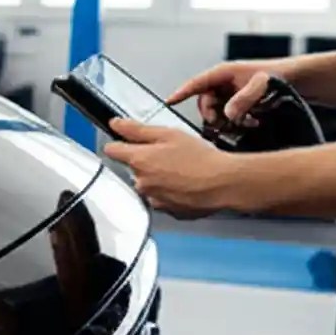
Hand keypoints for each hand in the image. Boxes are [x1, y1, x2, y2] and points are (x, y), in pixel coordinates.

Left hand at [103, 117, 239, 219]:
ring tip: (181, 170)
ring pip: (148, 184)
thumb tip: (115, 124)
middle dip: (146, 161)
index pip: (112, 150)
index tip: (129, 140)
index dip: (120, 143)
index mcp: (138, 161)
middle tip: (170, 153)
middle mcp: (141, 182)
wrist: (223, 184)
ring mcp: (153, 198)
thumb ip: (137, 129)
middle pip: (133, 168)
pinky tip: (186, 184)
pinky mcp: (167, 210)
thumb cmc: (199, 157)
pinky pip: (162, 198)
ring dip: (158, 177)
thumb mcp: (168, 134)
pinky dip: (170, 192)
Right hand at [168, 61, 288, 129]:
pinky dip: (237, 122)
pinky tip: (251, 123)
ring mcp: (231, 94)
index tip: (169, 101)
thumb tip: (228, 114)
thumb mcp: (260, 85)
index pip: (196, 83)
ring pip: (218, 112)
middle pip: (205, 103)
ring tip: (245, 123)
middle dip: (213, 115)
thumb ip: (242, 100)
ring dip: (228, 121)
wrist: (298, 79)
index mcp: (223, 73)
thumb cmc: (279, 74)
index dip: (181, 93)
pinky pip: (229, 116)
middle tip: (223, 124)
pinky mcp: (239, 104)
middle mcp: (224, 83)